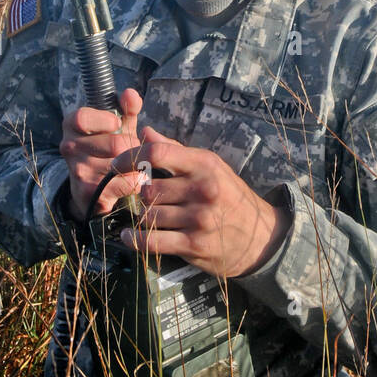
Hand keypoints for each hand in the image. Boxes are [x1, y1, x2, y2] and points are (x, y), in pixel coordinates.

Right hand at [59, 88, 146, 223]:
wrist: (93, 188)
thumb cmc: (108, 146)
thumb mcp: (118, 125)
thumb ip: (127, 108)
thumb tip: (130, 93)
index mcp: (71, 125)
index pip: (82, 118)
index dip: (106, 120)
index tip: (117, 125)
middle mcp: (69, 147)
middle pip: (113, 144)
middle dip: (130, 147)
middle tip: (130, 149)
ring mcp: (77, 172)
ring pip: (121, 165)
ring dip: (134, 165)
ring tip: (132, 165)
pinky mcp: (89, 193)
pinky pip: (124, 184)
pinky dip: (135, 181)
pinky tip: (133, 179)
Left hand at [122, 127, 289, 278]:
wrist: (261, 237)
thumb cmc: (230, 196)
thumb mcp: (210, 167)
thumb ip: (175, 150)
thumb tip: (145, 132)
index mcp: (204, 165)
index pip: (158, 153)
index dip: (130, 156)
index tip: (116, 164)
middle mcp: (201, 189)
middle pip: (149, 189)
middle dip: (142, 194)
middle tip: (145, 198)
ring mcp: (198, 218)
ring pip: (149, 215)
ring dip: (143, 217)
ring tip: (149, 215)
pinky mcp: (194, 244)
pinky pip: (152, 242)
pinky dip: (135, 240)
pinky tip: (129, 237)